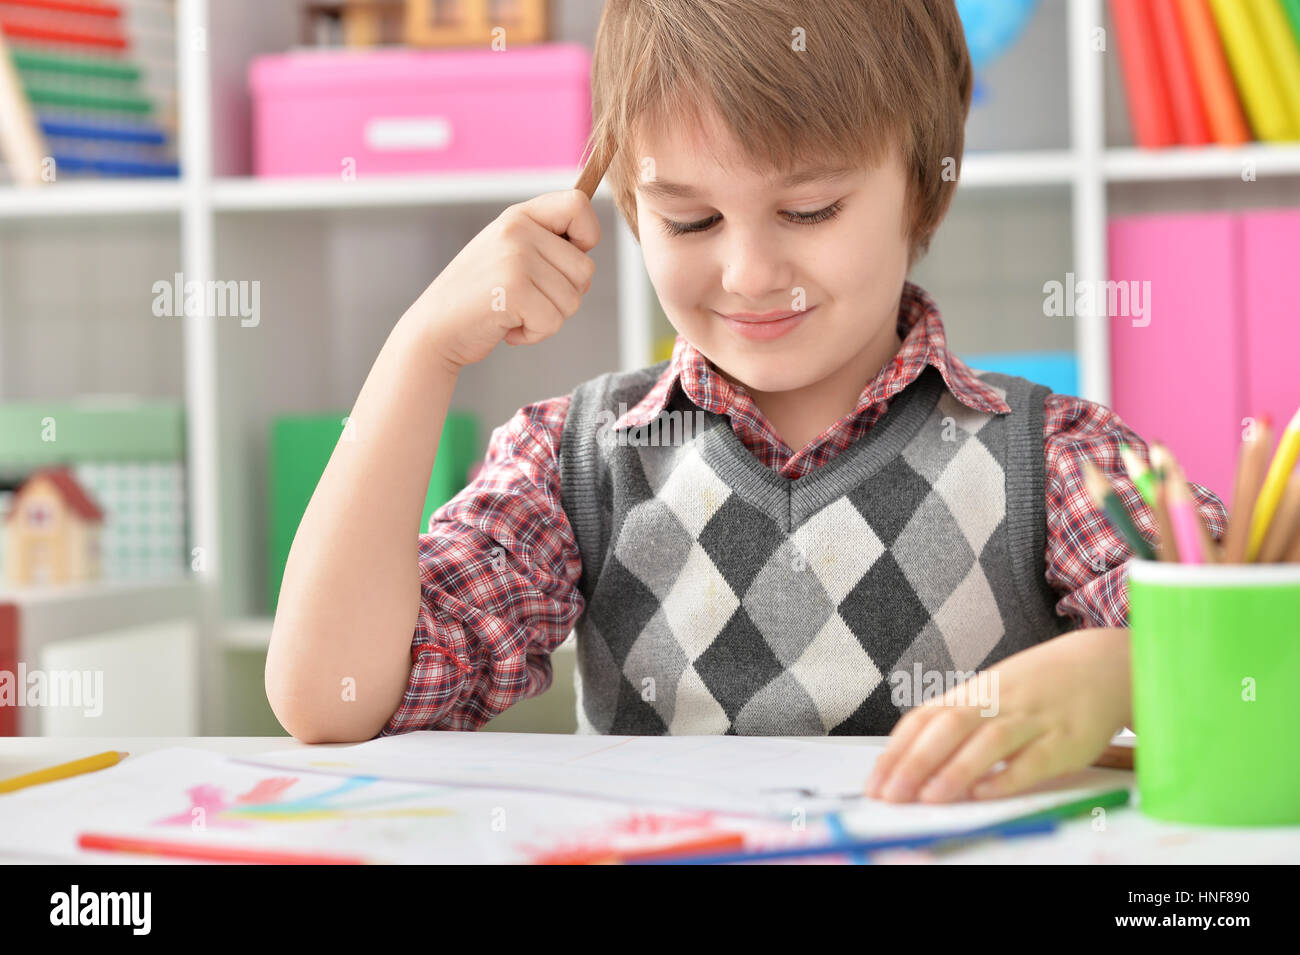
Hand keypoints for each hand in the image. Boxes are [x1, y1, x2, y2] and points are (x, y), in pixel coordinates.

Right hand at [406, 189, 600, 372]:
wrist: (434, 328)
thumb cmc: (478, 297)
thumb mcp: (509, 254)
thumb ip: (544, 245)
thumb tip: (588, 248)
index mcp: (519, 216)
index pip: (578, 204)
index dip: (587, 237)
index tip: (566, 260)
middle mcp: (517, 230)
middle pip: (585, 268)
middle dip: (565, 296)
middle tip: (530, 301)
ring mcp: (515, 258)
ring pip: (573, 299)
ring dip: (548, 318)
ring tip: (515, 312)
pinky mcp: (514, 290)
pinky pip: (553, 321)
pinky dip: (535, 334)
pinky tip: (509, 328)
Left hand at [863, 627, 1131, 802]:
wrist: (1099, 664)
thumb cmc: (1034, 687)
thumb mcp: (990, 695)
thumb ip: (954, 724)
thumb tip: (909, 764)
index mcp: (972, 693)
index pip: (924, 719)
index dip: (897, 751)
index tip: (875, 783)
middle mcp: (997, 702)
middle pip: (948, 728)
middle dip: (915, 763)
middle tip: (891, 796)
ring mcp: (1031, 719)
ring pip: (988, 742)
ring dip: (956, 770)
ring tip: (930, 798)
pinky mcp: (1065, 740)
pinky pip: (1034, 759)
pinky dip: (1008, 777)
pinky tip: (986, 793)